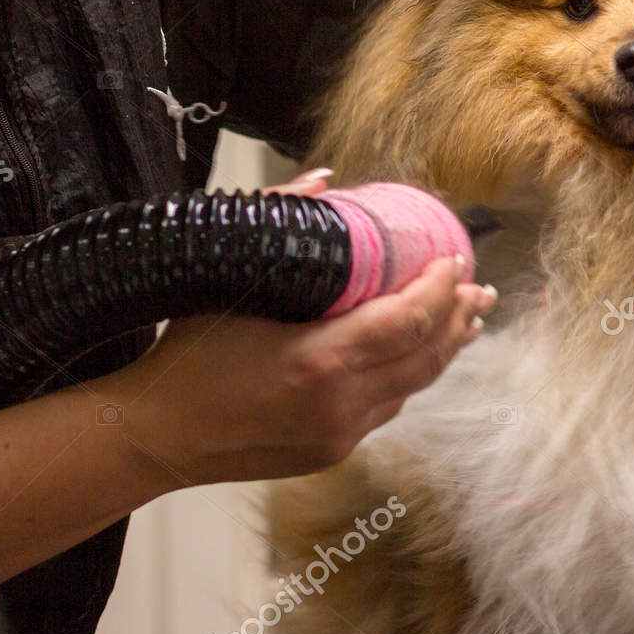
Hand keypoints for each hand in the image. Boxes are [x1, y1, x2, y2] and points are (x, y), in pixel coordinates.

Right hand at [102, 168, 494, 484]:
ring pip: (413, 388)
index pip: (409, 322)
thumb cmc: (185, 356)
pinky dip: (407, 377)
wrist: (155, 436)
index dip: (440, 290)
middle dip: (459, 320)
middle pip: (427, 358)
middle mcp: (339, 404)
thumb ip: (279, 222)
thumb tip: (323, 179)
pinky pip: (386, 410)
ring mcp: (339, 435)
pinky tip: (416, 355)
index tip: (454, 261)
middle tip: (479, 289)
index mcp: (319, 361)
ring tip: (464, 320)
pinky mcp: (332, 453)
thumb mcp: (227, 280)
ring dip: (442, 351)